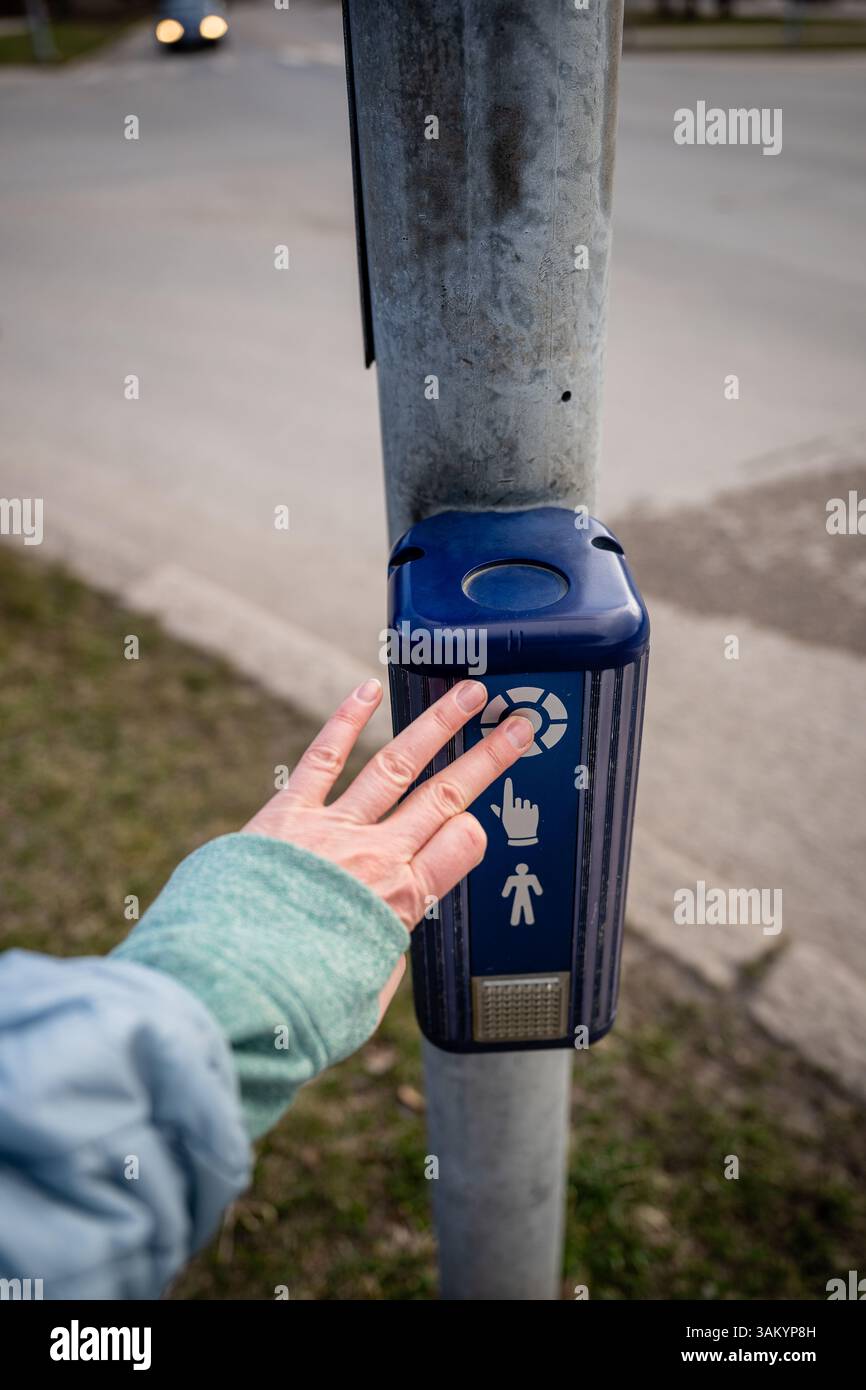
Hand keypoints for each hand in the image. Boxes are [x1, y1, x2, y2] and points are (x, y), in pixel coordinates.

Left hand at [243, 677, 532, 1019]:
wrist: (230, 989)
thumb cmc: (291, 1005)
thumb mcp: (357, 1000)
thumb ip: (376, 964)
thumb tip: (376, 948)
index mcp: (401, 906)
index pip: (460, 849)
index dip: (476, 830)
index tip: (484, 819)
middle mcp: (375, 860)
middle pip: (447, 798)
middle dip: (487, 759)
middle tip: (518, 727)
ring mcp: (333, 832)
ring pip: (398, 766)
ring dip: (438, 726)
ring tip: (468, 694)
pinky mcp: (286, 816)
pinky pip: (323, 759)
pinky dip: (347, 721)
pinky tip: (369, 689)